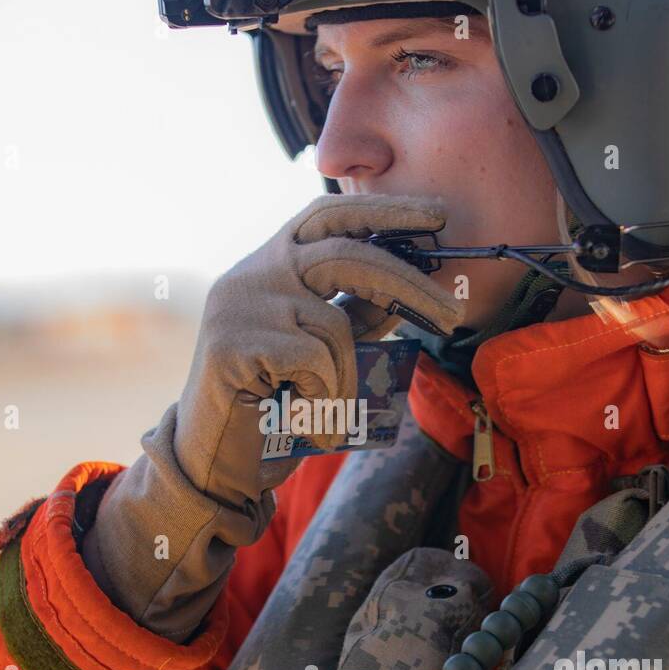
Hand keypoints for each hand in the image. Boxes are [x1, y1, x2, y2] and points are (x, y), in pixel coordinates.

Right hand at [174, 191, 464, 508]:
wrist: (214, 459)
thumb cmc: (274, 403)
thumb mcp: (323, 350)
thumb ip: (356, 315)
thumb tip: (410, 290)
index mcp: (269, 264)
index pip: (327, 215)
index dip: (383, 210)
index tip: (436, 217)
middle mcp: (251, 274)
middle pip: (346, 255)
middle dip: (409, 283)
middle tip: (454, 313)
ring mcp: (239, 305)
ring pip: (334, 324)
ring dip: (350, 377)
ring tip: (335, 413)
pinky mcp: (232, 344)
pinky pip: (315, 363)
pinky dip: (327, 397)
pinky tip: (306, 419)